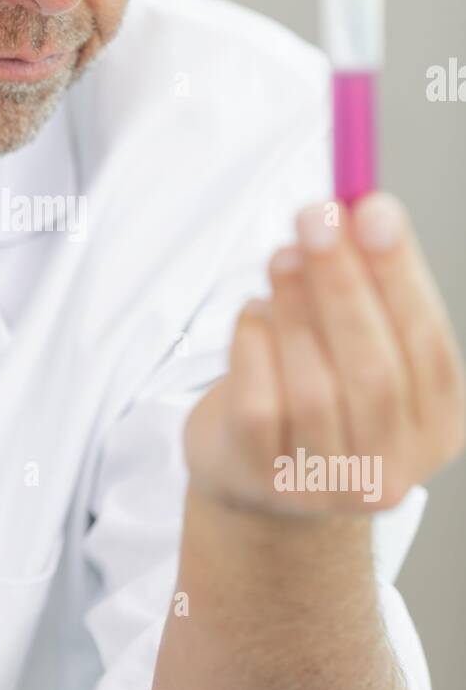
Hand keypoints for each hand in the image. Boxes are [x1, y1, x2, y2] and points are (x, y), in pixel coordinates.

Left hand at [184, 193, 465, 515]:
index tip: (372, 209)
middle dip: (342, 282)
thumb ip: (366, 280)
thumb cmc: (318, 382)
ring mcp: (325, 485)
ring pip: (314, 389)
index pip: (428, 346)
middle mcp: (391, 468)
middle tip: (315, 217)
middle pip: (373, 371)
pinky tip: (251, 314)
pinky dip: (252, 345)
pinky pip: (257, 404)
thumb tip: (355, 204)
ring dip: (294, 308)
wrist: (251, 466)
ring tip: (280, 258)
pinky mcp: (263, 479)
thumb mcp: (356, 336)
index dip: (400, 275)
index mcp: (438, 424)